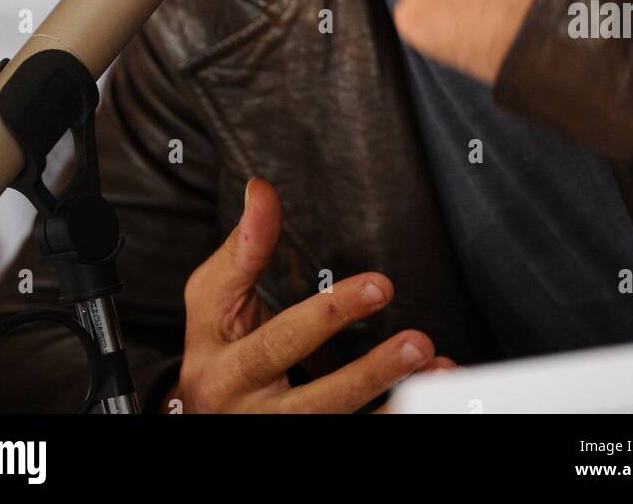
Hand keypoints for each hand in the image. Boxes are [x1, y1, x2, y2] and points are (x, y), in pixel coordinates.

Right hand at [160, 177, 455, 412]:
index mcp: (224, 368)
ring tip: (432, 368)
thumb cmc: (215, 346)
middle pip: (314, 402)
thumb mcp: (211, 299)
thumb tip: (261, 190)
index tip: (382, 286)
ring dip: (390, 401)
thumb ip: (242, 249)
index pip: (280, 340)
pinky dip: (394, 414)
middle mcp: (251, 413)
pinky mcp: (304, 442)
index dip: (330, 316)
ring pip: (336, 425)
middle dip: (368, 373)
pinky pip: (355, 435)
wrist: (201, 417)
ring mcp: (278, 435)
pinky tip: (429, 392)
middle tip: (418, 341)